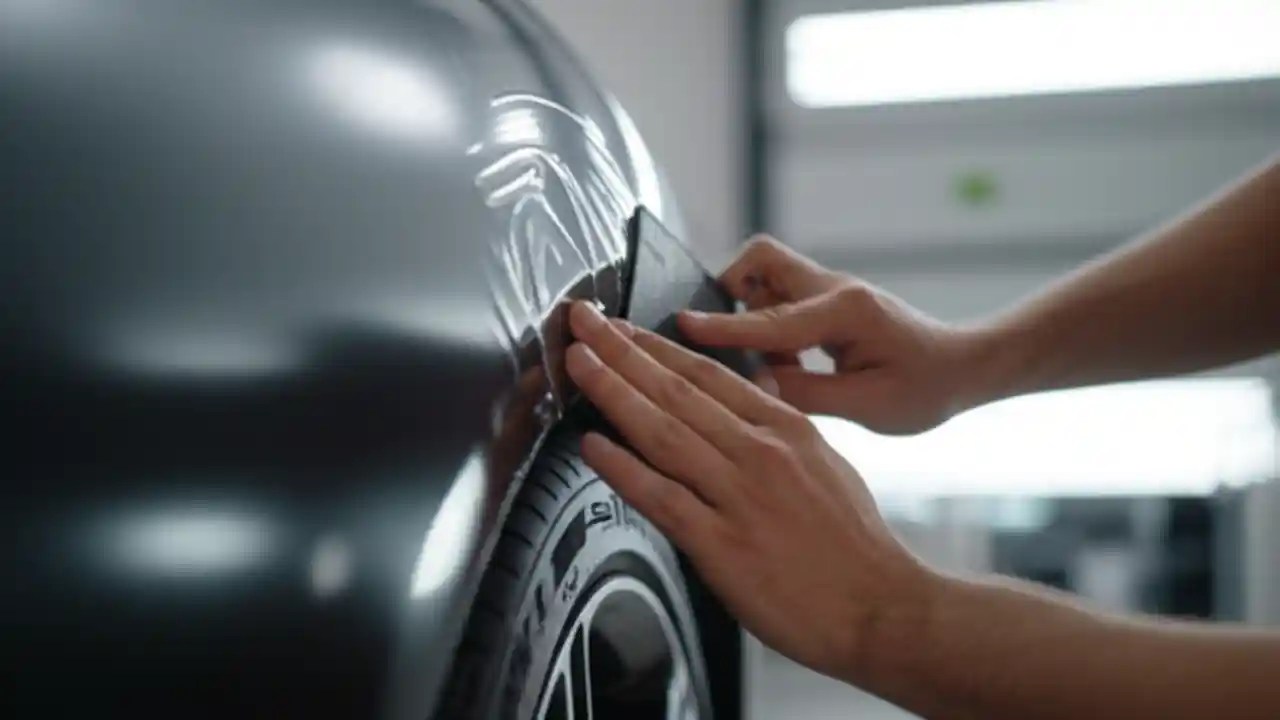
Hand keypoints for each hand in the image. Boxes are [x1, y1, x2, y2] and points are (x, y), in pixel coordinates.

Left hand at [563, 301, 936, 680]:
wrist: (881, 608)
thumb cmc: (854, 545)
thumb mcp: (826, 463)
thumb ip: (782, 427)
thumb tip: (751, 392)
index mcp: (786, 428)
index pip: (709, 374)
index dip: (657, 346)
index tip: (620, 327)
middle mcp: (761, 452)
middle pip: (678, 390)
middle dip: (623, 351)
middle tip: (583, 322)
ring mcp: (741, 496)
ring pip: (664, 432)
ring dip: (614, 392)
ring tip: (579, 363)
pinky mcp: (724, 545)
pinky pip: (663, 498)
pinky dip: (624, 469)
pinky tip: (593, 445)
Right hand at [678, 236, 985, 434]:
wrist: (963, 367)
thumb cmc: (925, 388)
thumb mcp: (868, 405)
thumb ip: (806, 395)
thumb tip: (754, 386)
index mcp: (846, 311)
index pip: (771, 319)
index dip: (725, 327)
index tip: (683, 325)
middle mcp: (834, 290)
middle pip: (762, 261)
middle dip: (730, 287)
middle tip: (722, 334)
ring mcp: (829, 293)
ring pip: (767, 278)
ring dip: (751, 314)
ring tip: (771, 365)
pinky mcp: (827, 304)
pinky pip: (780, 301)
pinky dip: (769, 327)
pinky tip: (787, 367)